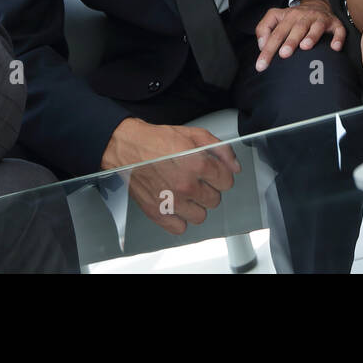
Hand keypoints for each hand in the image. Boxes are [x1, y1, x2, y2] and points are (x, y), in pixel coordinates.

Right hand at [101, 119, 241, 234]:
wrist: (127, 147)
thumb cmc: (157, 140)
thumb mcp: (193, 134)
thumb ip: (220, 149)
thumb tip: (235, 166)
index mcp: (197, 164)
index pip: (226, 182)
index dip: (220, 175)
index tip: (213, 173)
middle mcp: (186, 185)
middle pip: (215, 200)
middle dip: (209, 190)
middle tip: (197, 181)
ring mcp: (171, 202)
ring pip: (200, 216)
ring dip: (196, 205)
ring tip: (186, 193)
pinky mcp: (157, 212)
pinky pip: (179, 228)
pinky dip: (179, 219)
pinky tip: (175, 205)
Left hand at [253, 0, 344, 71]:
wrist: (317, 4)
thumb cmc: (293, 18)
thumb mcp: (276, 17)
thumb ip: (264, 28)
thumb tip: (262, 45)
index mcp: (288, 16)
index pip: (276, 32)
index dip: (268, 49)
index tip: (261, 65)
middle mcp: (304, 16)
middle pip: (296, 29)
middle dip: (290, 41)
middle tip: (283, 54)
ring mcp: (320, 19)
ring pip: (316, 27)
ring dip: (311, 36)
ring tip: (305, 47)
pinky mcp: (334, 24)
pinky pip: (338, 30)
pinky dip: (338, 38)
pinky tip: (335, 48)